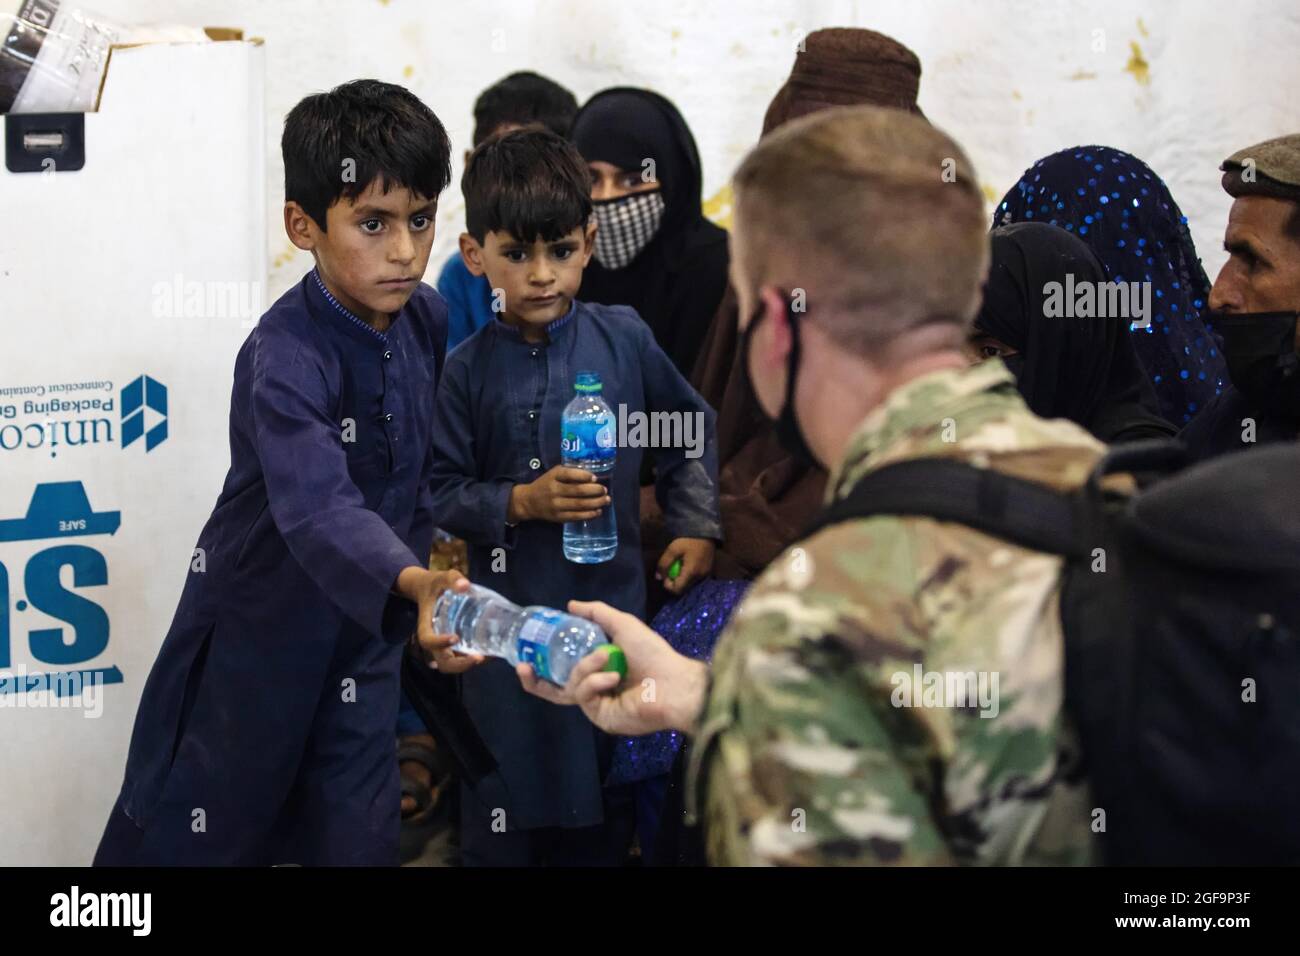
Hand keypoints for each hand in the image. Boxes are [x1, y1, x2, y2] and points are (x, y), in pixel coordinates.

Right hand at [397, 566, 485, 674]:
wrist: (429, 590)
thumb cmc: (435, 585)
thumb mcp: (442, 578)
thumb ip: (452, 579)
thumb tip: (465, 585)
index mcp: (426, 625)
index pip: (427, 640)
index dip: (439, 643)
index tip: (455, 637)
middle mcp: (434, 639)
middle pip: (443, 662)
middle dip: (460, 664)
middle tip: (479, 657)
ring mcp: (444, 645)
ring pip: (453, 664)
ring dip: (470, 665)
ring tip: (490, 656)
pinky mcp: (454, 645)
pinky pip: (462, 657)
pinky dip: (475, 659)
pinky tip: (492, 652)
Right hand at [507, 466, 609, 523]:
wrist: (528, 501)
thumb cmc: (546, 484)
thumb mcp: (554, 474)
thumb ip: (570, 473)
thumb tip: (593, 477)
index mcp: (553, 476)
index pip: (570, 474)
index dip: (584, 476)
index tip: (595, 478)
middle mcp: (554, 490)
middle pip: (578, 491)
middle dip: (595, 491)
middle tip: (605, 490)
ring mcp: (556, 505)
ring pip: (580, 505)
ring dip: (596, 503)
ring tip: (606, 500)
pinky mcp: (558, 517)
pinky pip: (576, 516)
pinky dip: (589, 514)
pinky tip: (597, 511)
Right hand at [515, 600, 708, 735]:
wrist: (674, 682)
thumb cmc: (653, 654)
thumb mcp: (623, 625)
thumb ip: (597, 614)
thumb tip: (570, 605)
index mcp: (598, 671)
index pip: (564, 670)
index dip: (543, 665)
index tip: (527, 654)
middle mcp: (594, 690)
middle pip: (556, 688)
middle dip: (536, 680)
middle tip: (524, 665)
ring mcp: (597, 705)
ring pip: (571, 687)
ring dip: (584, 668)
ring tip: (606, 658)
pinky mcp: (601, 717)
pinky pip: (585, 696)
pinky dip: (595, 682)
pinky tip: (612, 677)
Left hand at [656, 537, 714, 594]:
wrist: (705, 530)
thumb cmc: (688, 539)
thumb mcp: (672, 549)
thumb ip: (664, 564)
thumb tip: (658, 577)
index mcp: (691, 572)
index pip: (677, 589)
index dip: (668, 586)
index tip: (665, 576)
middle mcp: (700, 577)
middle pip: (684, 589)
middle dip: (675, 582)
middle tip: (671, 570)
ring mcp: (706, 574)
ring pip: (690, 584)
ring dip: (682, 579)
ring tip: (679, 566)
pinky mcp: (709, 571)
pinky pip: (696, 579)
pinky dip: (689, 575)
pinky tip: (687, 564)